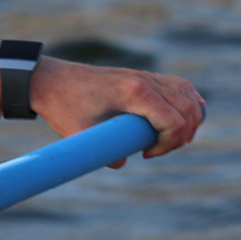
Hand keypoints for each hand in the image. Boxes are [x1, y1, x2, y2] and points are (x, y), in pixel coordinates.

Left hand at [27, 56, 205, 166]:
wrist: (49, 79)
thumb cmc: (62, 105)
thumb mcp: (80, 134)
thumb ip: (104, 153)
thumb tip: (122, 163)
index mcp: (134, 93)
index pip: (175, 121)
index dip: (168, 144)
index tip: (145, 155)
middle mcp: (145, 81)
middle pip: (188, 109)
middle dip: (182, 136)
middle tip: (159, 150)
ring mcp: (147, 75)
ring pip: (189, 95)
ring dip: (191, 119)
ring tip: (174, 138)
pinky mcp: (144, 76)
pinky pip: (180, 86)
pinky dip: (189, 101)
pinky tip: (185, 115)